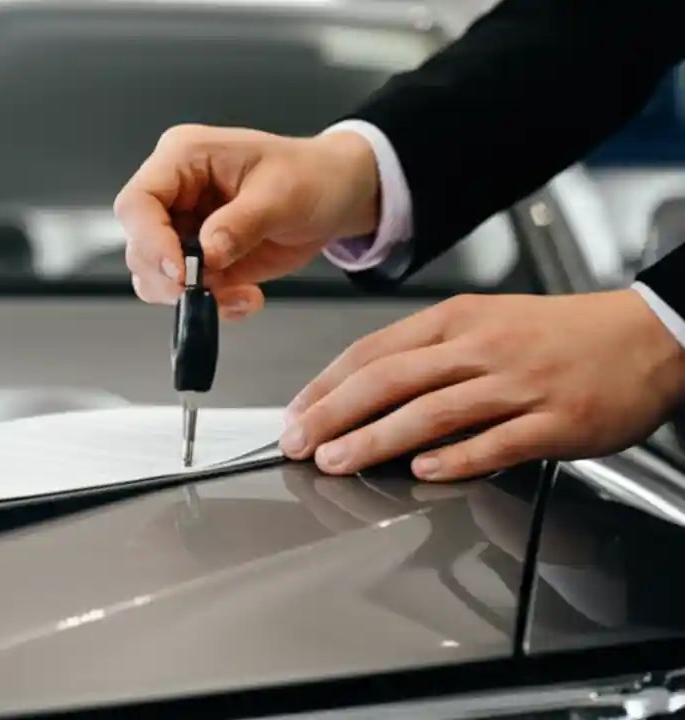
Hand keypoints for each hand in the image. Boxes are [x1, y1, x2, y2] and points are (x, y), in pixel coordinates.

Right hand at [114, 124, 379, 319]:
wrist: (336, 195)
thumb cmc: (311, 175)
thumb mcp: (283, 193)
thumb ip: (241, 222)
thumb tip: (207, 253)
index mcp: (184, 158)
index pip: (138, 201)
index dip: (150, 240)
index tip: (180, 272)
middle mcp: (175, 193)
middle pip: (139, 244)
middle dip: (171, 276)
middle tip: (207, 289)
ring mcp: (184, 228)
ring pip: (156, 275)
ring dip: (194, 295)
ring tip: (241, 294)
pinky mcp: (199, 258)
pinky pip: (185, 291)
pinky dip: (212, 303)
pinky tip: (245, 297)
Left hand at [280, 291, 684, 480]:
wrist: (650, 334)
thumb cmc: (559, 334)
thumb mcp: (485, 321)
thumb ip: (427, 353)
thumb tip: (363, 388)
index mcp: (457, 319)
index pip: (373, 350)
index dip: (326, 384)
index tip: (296, 413)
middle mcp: (482, 347)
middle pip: (390, 380)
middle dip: (334, 414)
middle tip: (299, 443)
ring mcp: (519, 384)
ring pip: (432, 412)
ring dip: (376, 439)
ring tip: (338, 461)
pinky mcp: (556, 420)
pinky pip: (496, 442)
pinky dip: (456, 459)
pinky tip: (422, 473)